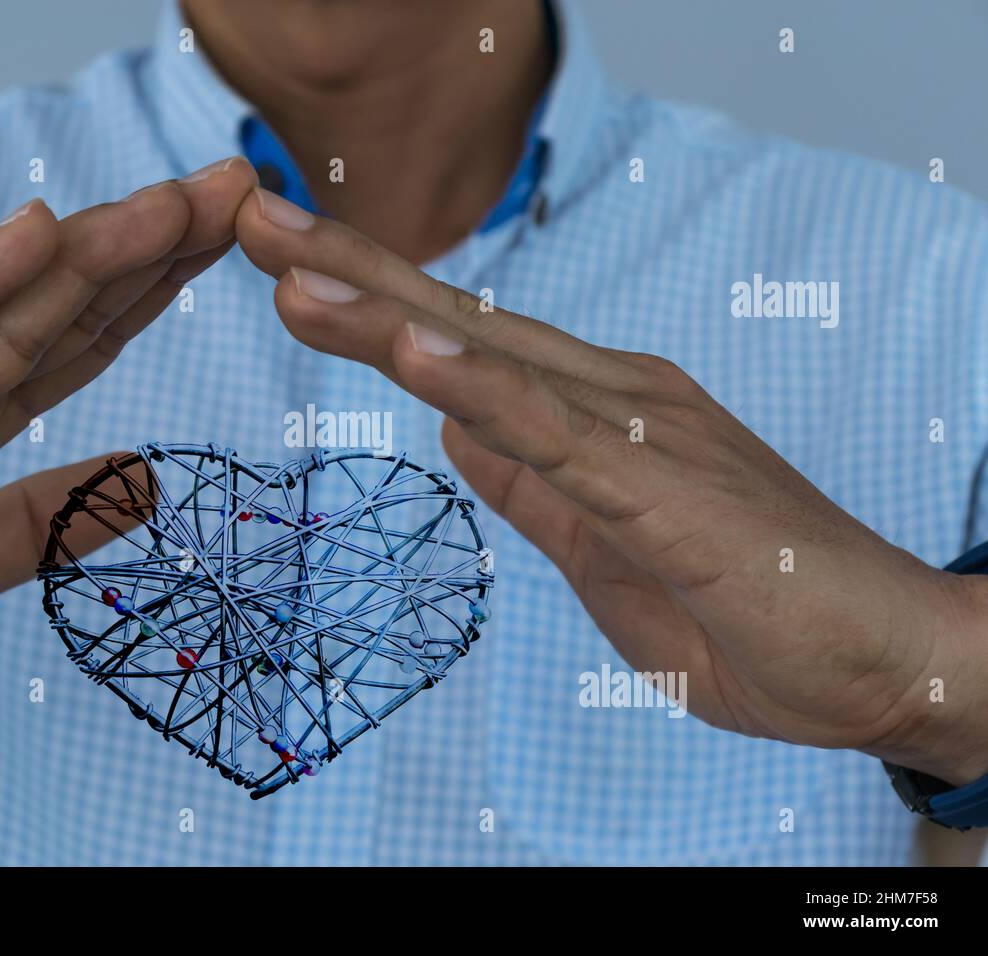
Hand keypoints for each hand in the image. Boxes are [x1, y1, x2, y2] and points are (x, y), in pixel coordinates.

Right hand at [0, 157, 257, 721]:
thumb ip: (43, 523)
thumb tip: (145, 480)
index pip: (79, 342)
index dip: (156, 290)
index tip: (227, 243)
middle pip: (60, 308)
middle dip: (151, 248)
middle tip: (235, 184)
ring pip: (2, 312)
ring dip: (89, 253)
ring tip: (171, 201)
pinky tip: (29, 237)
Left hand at [234, 187, 987, 785]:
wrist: (892, 662)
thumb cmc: (755, 608)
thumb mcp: (604, 556)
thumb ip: (533, 492)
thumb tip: (455, 437)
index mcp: (599, 415)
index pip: (464, 345)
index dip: (370, 302)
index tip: (284, 264)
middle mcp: (617, 399)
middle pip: (462, 322)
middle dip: (350, 269)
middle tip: (252, 214)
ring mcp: (642, 435)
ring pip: (492, 361)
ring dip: (385, 312)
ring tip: (288, 265)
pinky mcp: (664, 490)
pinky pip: (552, 433)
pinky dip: (474, 387)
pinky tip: (409, 351)